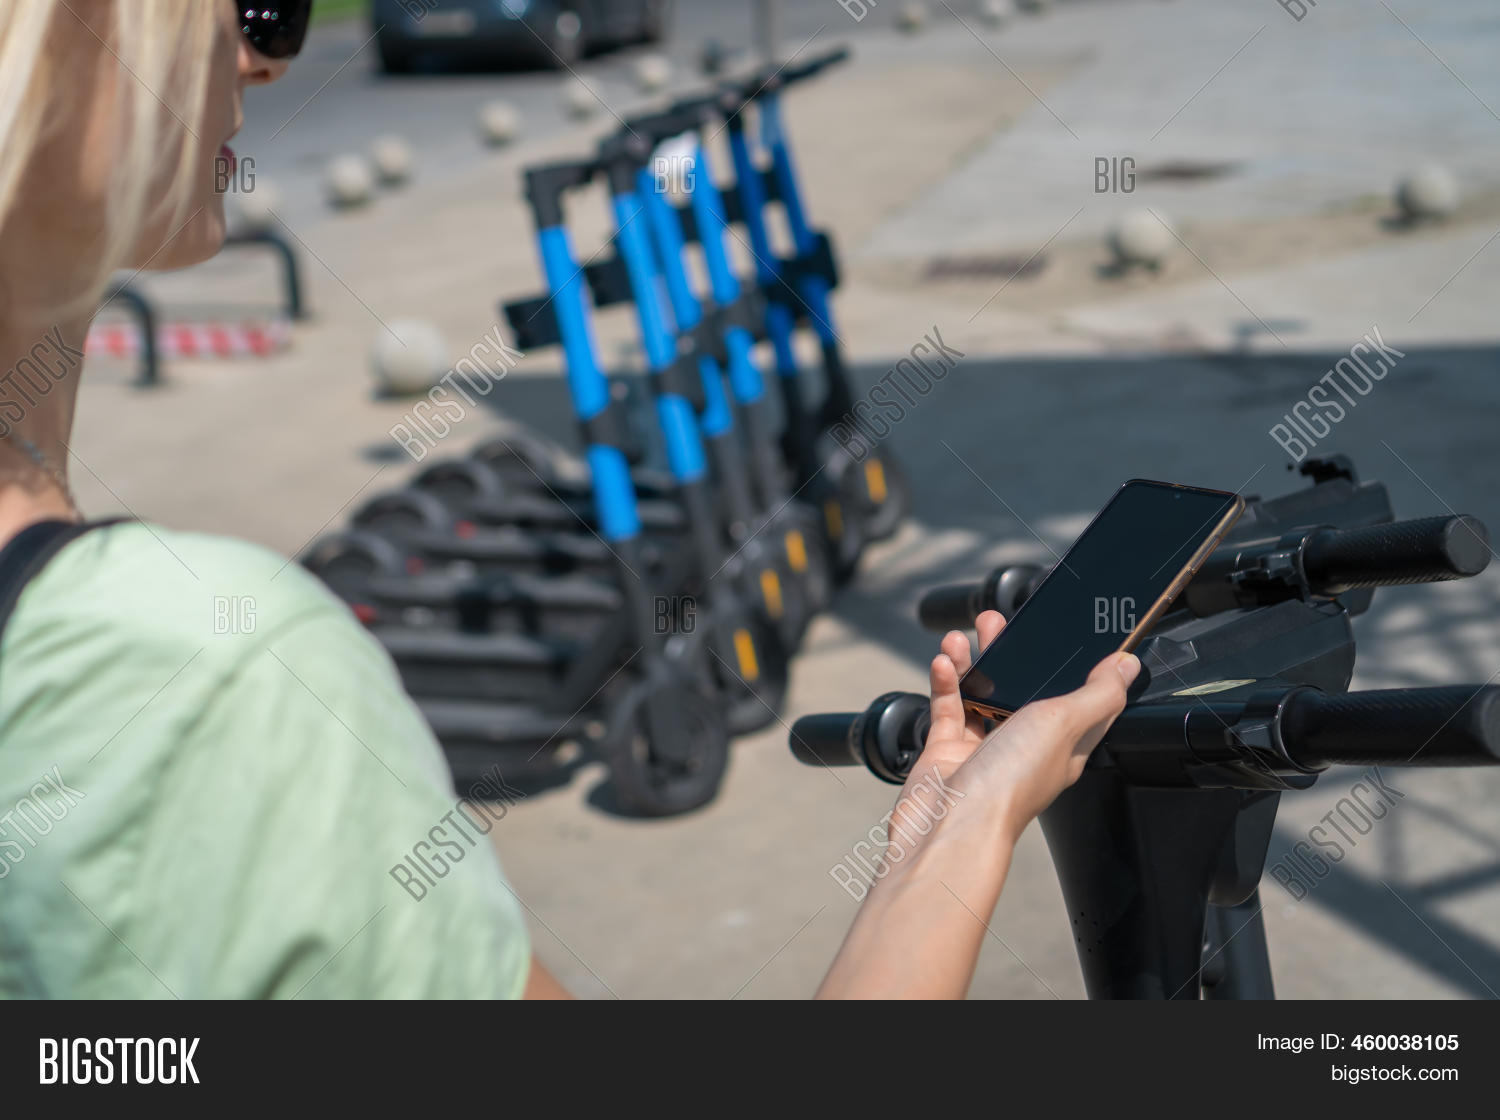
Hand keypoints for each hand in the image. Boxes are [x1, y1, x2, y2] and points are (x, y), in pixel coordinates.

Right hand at [894, 612, 1140, 849]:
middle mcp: (1025, 745)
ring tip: (962, 637)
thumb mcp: (1066, 724)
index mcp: (1063, 745)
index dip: (1081, 667)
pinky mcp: (948, 748)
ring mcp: (983, 747)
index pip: (1082, 700)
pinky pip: (949, 705)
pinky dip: (946, 680)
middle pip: (1022, 688)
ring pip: (981, 691)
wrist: (950, 822)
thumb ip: (1098, 692)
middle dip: (1010, 652)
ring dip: (972, 660)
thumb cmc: (1010, 783)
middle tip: (997, 622)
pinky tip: (944, 662)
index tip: (1072, 633)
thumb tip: (1129, 666)